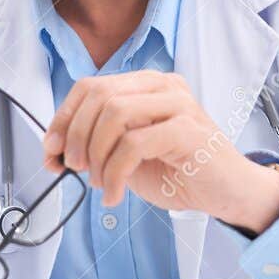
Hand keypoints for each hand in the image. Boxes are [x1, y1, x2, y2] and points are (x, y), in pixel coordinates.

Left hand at [41, 72, 278, 231]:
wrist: (226, 192)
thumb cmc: (178, 171)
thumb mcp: (125, 156)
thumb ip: (94, 146)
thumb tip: (53, 152)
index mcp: (146, 84)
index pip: (90, 86)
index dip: (64, 117)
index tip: (52, 149)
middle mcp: (162, 86)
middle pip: (99, 96)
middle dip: (76, 136)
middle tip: (76, 169)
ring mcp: (178, 104)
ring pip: (115, 114)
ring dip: (96, 155)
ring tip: (100, 184)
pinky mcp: (188, 130)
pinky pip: (134, 144)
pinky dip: (115, 173)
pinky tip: (115, 194)